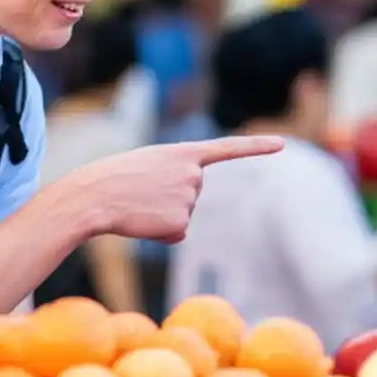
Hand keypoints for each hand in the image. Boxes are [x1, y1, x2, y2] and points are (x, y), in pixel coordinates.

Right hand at [59, 135, 284, 242]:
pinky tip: (142, 221)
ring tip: (139, 204)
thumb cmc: (113, 178)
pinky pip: (176, 233)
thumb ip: (172, 181)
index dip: (256, 147)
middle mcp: (194, 174)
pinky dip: (159, 232)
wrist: (94, 196)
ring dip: (161, 214)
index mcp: (184, 153)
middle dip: (170, 196)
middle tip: (141, 191)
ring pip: (184, 214)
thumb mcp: (147, 167)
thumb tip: (182, 222)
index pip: (228, 149)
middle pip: (193, 192)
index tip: (282, 144)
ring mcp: (190, 198)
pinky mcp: (181, 222)